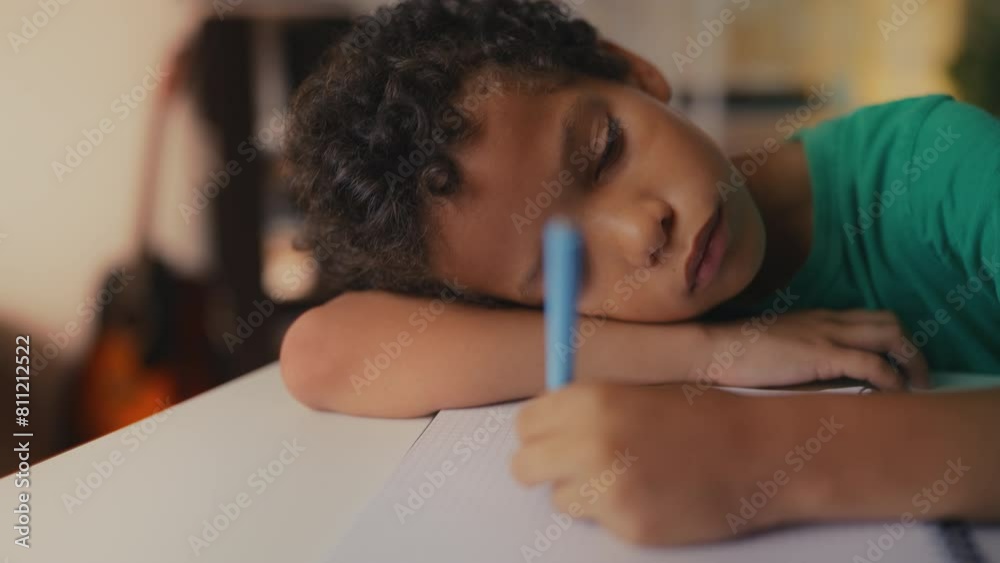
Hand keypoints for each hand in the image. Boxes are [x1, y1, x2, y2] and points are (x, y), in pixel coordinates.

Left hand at [512, 383, 783, 544]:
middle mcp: (591, 443)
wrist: (761, 453)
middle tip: (577, 466)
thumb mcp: (635, 392)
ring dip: (582, 493)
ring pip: (559, 499)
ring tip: (626, 478)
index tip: (558, 437)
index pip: (524, 425)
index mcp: (590, 400)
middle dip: (547, 467)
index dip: (542, 432)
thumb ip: (585, 407)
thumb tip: (541, 426)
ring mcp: (609, 489)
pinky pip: (597, 522)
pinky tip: (651, 495)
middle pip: (524, 466)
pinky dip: (616, 513)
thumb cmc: (701, 417)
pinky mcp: (629, 526)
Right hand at [700, 309, 929, 389]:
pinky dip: (890, 379)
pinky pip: (871, 363)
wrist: (715, 349)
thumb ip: (801, 353)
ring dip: (910, 362)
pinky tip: (890, 394)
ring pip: (890, 336)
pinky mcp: (821, 355)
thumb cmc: (737, 353)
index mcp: (818, 318)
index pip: (871, 317)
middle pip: (890, 322)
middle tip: (917, 379)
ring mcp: (826, 335)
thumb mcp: (777, 347)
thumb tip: (816, 375)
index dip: (894, 339)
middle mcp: (828, 320)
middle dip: (913, 350)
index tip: (900, 365)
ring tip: (912, 388)